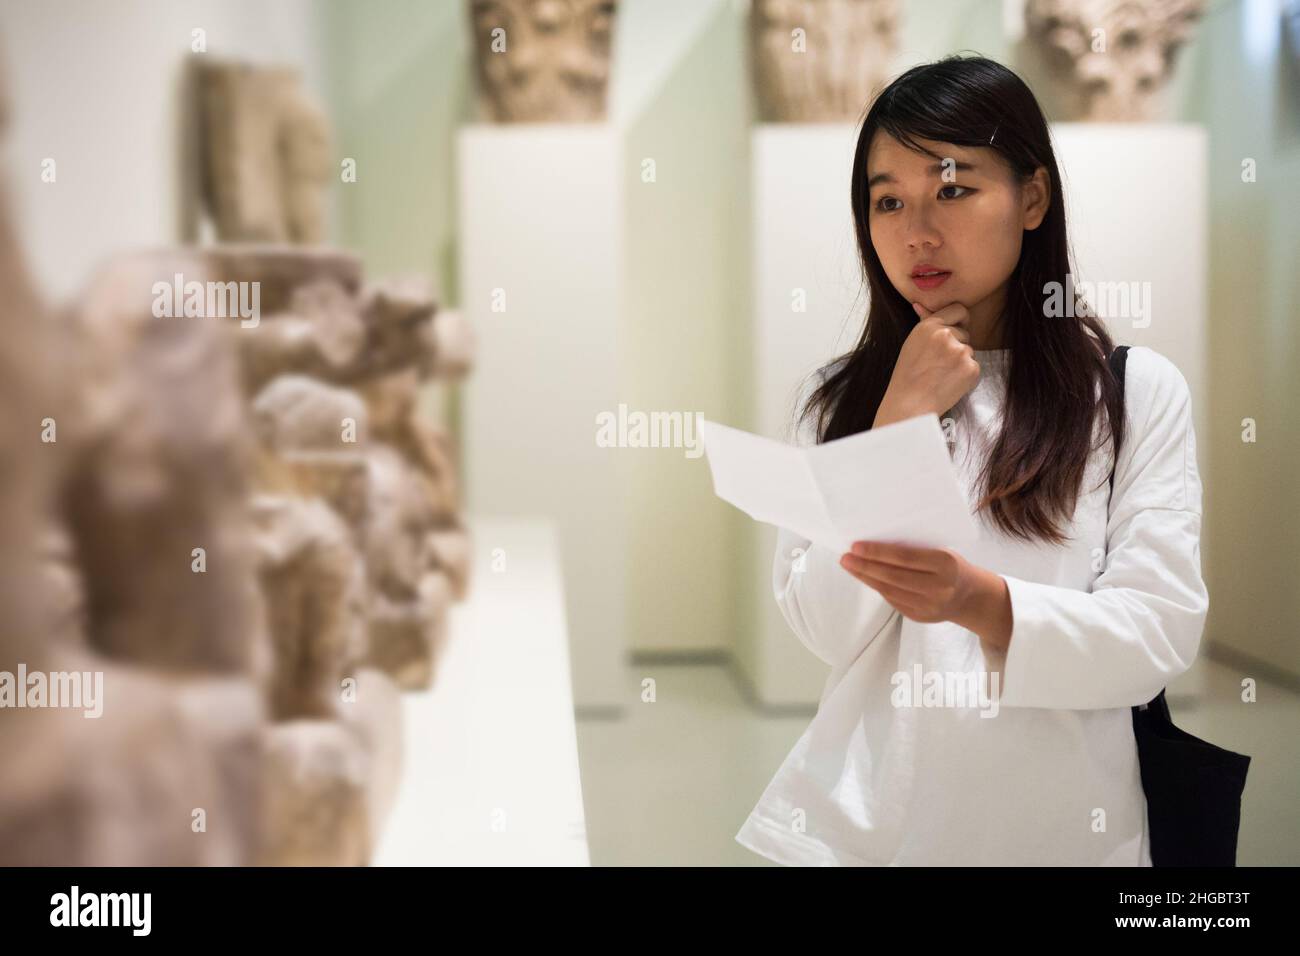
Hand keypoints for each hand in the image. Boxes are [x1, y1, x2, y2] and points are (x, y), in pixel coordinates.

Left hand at [838, 539, 1012, 648]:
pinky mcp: (920, 617)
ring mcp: (929, 605)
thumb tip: (875, 543)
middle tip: (845, 557)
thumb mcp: (941, 551)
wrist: (971, 596)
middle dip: (865, 566)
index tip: (856, 546)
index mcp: (945, 563)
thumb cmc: (950, 566)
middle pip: (893, 576)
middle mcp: (938, 586)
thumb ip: (915, 549)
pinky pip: (892, 600)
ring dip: (866, 578)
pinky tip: (866, 577)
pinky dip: (877, 587)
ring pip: (889, 590)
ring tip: (850, 566)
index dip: (877, 552)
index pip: (904, 557)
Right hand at [873, 301, 979, 428]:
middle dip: (957, 345)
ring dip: (960, 362)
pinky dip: (965, 375)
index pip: (959, 309)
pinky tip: (949, 383)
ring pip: (969, 350)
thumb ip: (924, 323)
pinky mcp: (971, 368)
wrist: (910, 405)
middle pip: (965, 333)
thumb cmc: (908, 376)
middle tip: (938, 363)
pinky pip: (974, 366)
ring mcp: (960, 352)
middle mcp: (945, 335)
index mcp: (929, 326)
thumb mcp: (911, 344)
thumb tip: (919, 304)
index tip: (953, 331)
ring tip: (941, 375)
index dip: (958, 321)